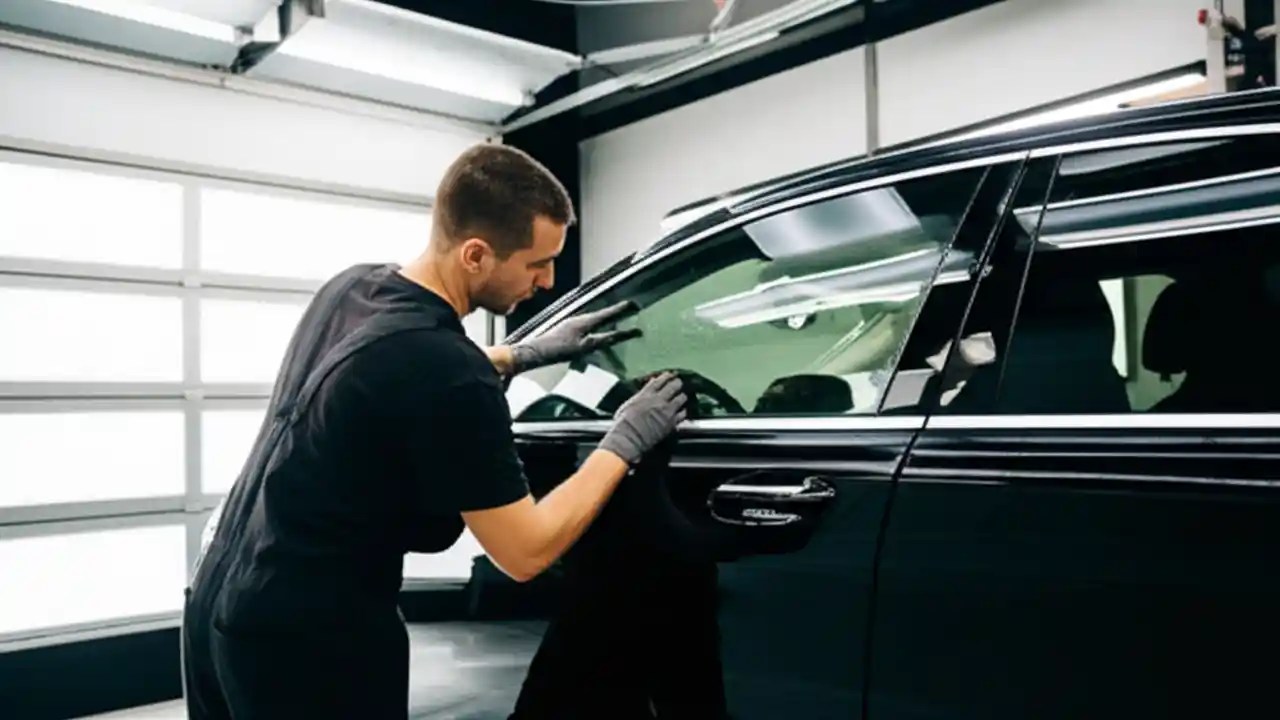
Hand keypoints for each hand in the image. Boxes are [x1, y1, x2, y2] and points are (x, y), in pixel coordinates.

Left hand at [510, 301, 640, 373]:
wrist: (537, 351)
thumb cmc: (560, 350)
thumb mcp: (585, 347)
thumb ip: (603, 340)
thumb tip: (620, 335)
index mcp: (586, 321)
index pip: (608, 314)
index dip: (621, 310)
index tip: (634, 304)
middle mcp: (580, 317)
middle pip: (602, 313)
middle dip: (616, 311)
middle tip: (630, 308)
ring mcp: (573, 322)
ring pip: (595, 317)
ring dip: (607, 316)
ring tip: (618, 316)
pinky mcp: (568, 327)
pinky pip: (588, 322)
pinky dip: (598, 322)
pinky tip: (597, 327)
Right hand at [598, 372, 686, 465]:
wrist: (629, 438)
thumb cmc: (624, 422)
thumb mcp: (629, 404)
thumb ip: (641, 394)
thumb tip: (649, 386)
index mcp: (646, 393)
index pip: (661, 380)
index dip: (667, 376)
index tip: (670, 375)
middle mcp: (659, 399)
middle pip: (674, 385)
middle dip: (677, 384)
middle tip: (678, 384)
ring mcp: (667, 411)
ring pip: (682, 398)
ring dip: (681, 397)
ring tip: (681, 397)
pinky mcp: (672, 422)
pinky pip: (683, 414)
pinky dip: (682, 412)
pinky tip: (681, 412)